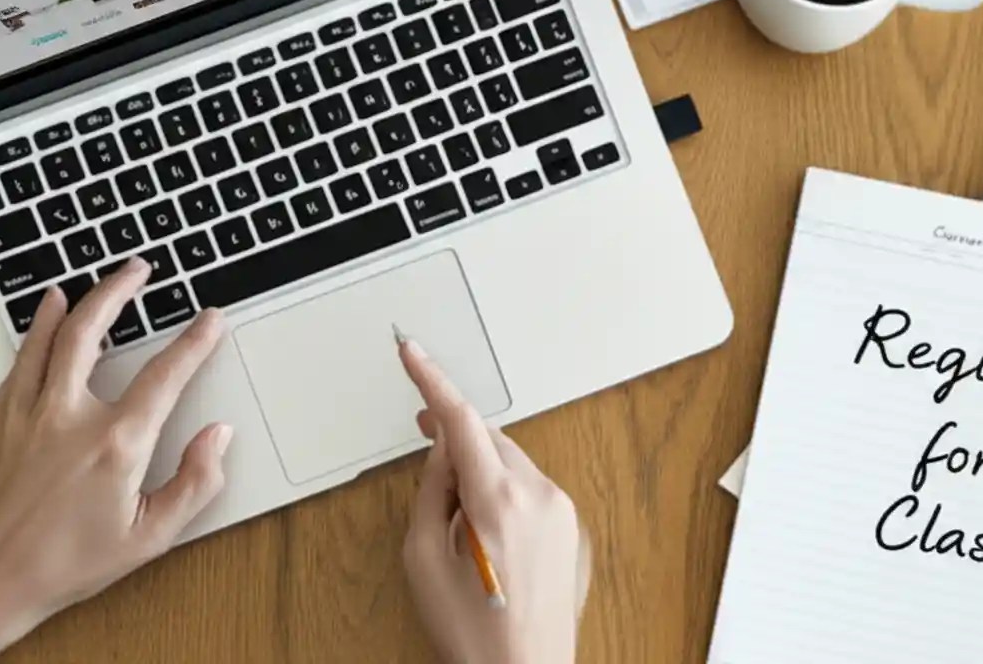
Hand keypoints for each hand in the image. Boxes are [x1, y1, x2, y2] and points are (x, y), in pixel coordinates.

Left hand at [0, 259, 231, 659]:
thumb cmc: (68, 565)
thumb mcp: (151, 537)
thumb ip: (195, 482)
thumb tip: (218, 437)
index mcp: (115, 443)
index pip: (165, 375)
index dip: (193, 342)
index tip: (209, 321)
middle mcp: (67, 417)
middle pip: (92, 332)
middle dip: (118, 292)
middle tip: (137, 269)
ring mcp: (25, 417)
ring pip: (46, 340)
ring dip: (69, 307)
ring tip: (81, 287)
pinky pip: (15, 367)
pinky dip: (31, 338)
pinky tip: (38, 327)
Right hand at [400, 340, 589, 663]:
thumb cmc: (472, 630)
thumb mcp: (422, 557)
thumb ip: (431, 488)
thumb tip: (441, 445)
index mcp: (498, 498)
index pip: (460, 418)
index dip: (431, 380)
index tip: (411, 351)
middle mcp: (539, 493)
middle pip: (488, 438)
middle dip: (455, 443)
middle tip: (427, 465)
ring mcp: (561, 507)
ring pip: (510, 461)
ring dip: (480, 472)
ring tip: (460, 530)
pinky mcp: (571, 523)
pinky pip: (529, 486)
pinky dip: (503, 492)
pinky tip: (488, 536)